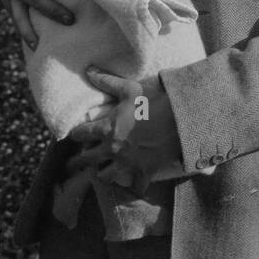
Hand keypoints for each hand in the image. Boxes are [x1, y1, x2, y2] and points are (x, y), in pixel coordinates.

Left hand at [66, 69, 181, 194]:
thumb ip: (107, 81)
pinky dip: (133, 186)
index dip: (76, 133)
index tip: (77, 134)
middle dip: (79, 160)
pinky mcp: (145, 172)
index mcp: (107, 128)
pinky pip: (135, 187)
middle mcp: (112, 149)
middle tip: (76, 162)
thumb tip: (89, 70)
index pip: (80, 134)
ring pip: (105, 177)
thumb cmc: (155, 100)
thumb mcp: (129, 87)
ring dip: (102, 173)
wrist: (182, 117)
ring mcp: (128, 163)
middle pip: (86, 160)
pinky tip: (133, 182)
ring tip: (103, 171)